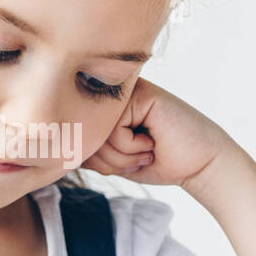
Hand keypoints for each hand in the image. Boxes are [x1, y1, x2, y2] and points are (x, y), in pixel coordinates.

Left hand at [81, 77, 232, 189]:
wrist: (200, 163)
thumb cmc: (161, 161)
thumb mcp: (115, 160)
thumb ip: (88, 151)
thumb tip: (55, 152)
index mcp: (105, 108)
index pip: (78, 138)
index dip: (100, 163)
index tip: (129, 162)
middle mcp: (112, 95)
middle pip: (85, 137)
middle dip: (111, 162)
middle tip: (141, 156)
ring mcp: (124, 92)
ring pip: (97, 135)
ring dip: (123, 156)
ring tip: (148, 148)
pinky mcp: (138, 94)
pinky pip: (114, 130)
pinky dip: (132, 146)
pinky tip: (153, 140)